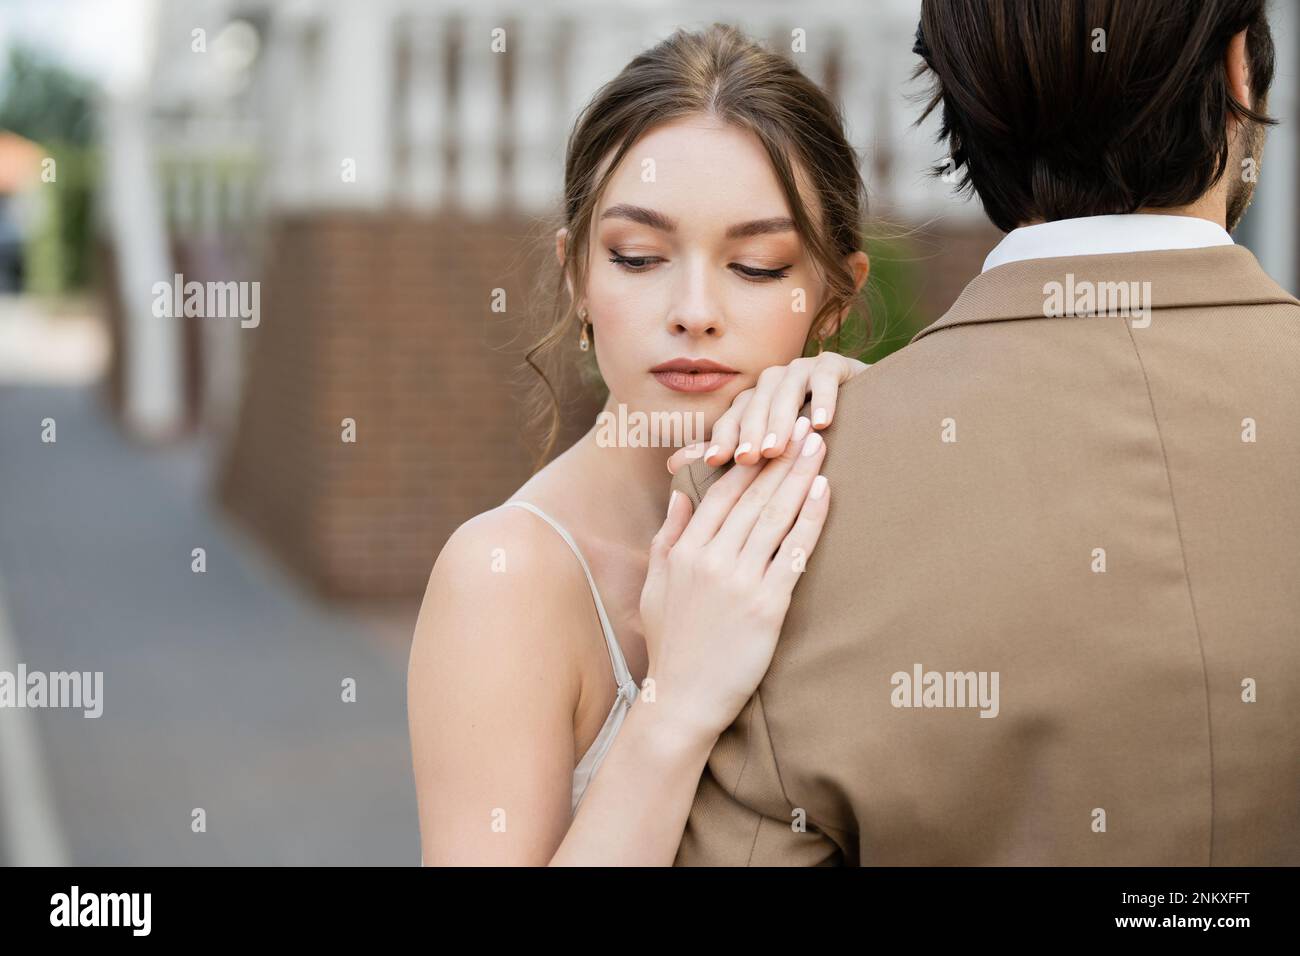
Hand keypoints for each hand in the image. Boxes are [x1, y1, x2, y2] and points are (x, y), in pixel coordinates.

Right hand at [639, 425, 829, 742]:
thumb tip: (680, 497)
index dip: (748, 458)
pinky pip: (793, 554)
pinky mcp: (766, 606)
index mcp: (684, 550)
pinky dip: (810, 520)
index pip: (721, 492)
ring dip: (800, 477)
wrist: (681, 701)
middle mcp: (710, 559)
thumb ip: (667, 538)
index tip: (769, 432)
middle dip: (782, 456)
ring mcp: (739, 581)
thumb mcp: (655, 587)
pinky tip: (824, 494)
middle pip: (753, 496)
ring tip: (819, 446)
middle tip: (806, 425)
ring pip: (774, 516)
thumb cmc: (671, 647)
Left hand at [667, 352, 867, 474]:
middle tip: (749, 458)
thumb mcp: (769, 452)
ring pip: (786, 389)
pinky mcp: (837, 365)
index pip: (733, 417)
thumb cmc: (809, 444)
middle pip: (756, 402)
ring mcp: (805, 370)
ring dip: (781, 418)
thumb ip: (727, 454)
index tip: (716, 462)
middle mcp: (775, 382)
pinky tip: (824, 423)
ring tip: (779, 447)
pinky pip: (826, 376)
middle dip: (751, 431)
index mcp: (755, 401)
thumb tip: (672, 464)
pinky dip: (824, 397)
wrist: (868, 422)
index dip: (723, 437)